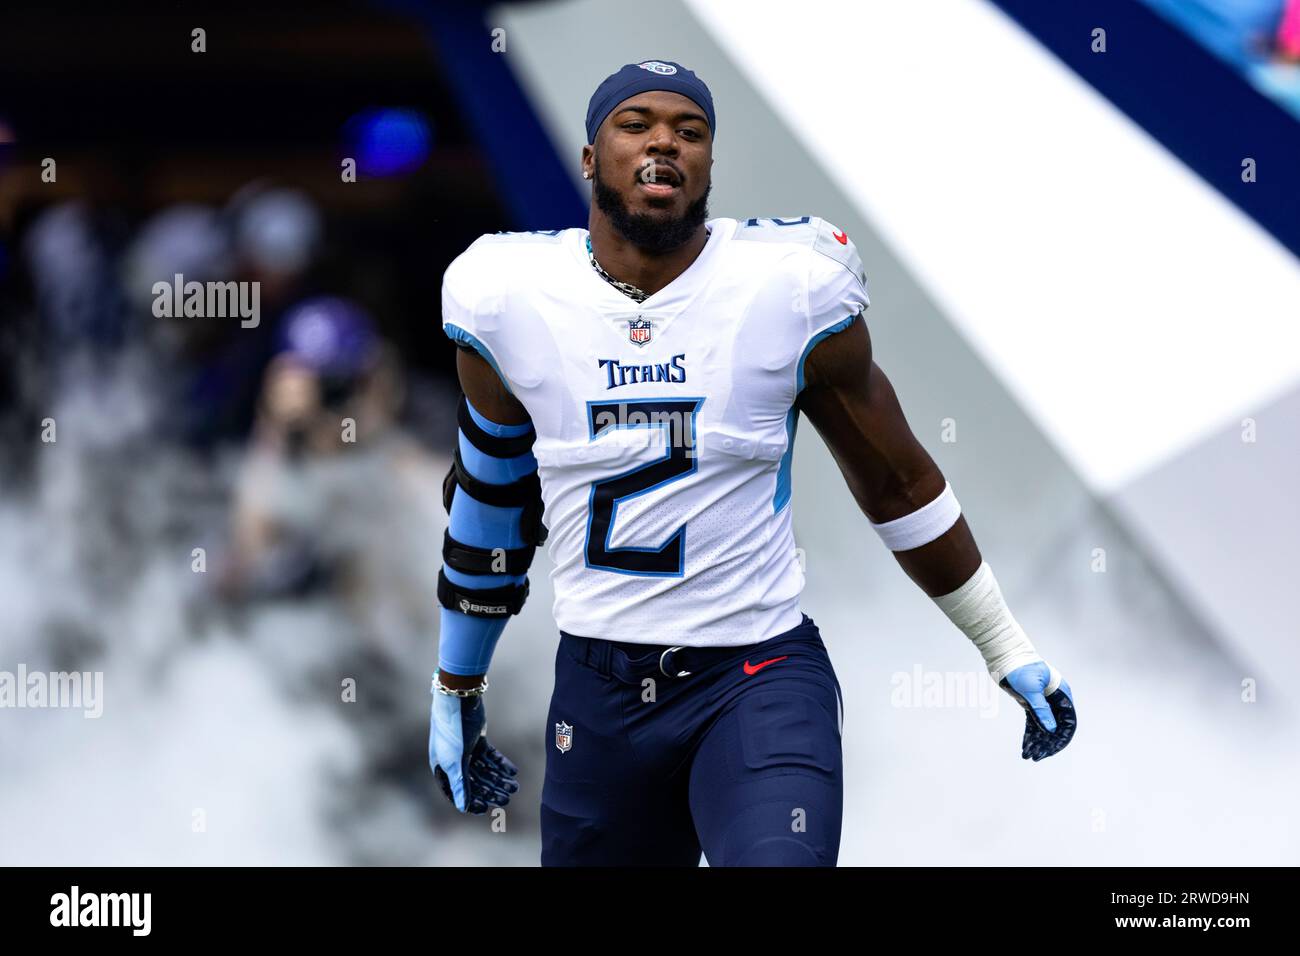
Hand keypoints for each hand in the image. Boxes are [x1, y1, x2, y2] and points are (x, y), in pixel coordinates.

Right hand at [429, 685, 519, 813]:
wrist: (459, 700)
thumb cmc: (452, 731)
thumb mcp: (456, 760)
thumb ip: (460, 784)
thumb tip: (463, 808)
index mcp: (443, 768)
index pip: (457, 792)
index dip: (471, 801)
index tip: (486, 809)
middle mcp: (453, 761)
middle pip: (474, 782)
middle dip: (491, 790)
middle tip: (507, 797)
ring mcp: (466, 750)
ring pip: (484, 770)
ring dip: (499, 778)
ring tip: (514, 786)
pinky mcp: (477, 740)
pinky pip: (490, 757)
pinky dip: (501, 764)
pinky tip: (513, 771)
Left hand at [998, 661, 1076, 760]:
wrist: (1004, 654)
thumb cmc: (1019, 667)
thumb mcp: (1030, 690)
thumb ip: (1041, 709)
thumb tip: (1051, 730)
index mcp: (1061, 693)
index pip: (1067, 721)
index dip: (1061, 738)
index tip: (1052, 750)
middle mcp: (1055, 699)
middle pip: (1056, 726)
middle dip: (1047, 743)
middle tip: (1036, 757)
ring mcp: (1043, 702)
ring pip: (1044, 727)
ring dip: (1037, 742)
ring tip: (1028, 756)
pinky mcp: (1031, 703)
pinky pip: (1033, 722)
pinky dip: (1030, 735)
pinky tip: (1025, 747)